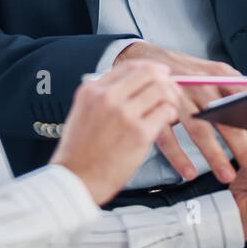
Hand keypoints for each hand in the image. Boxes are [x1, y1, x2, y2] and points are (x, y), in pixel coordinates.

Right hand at [51, 59, 184, 204]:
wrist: (75, 181)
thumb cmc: (79, 152)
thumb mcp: (82, 113)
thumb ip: (102, 97)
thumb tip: (129, 86)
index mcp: (92, 90)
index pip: (129, 66)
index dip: (150, 68)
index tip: (160, 73)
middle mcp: (108, 98)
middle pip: (149, 74)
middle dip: (165, 80)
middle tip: (171, 89)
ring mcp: (124, 114)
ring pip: (160, 90)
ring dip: (170, 97)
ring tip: (170, 107)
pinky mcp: (139, 133)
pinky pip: (165, 111)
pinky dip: (170, 113)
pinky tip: (168, 119)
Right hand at [115, 42, 246, 184]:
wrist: (145, 59)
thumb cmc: (187, 71)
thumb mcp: (215, 69)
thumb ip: (241, 82)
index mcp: (218, 76)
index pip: (245, 96)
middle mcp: (200, 85)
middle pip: (225, 119)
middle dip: (242, 148)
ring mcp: (177, 98)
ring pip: (199, 130)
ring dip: (214, 156)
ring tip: (227, 177)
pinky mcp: (157, 110)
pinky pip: (168, 138)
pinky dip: (178, 157)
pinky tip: (189, 174)